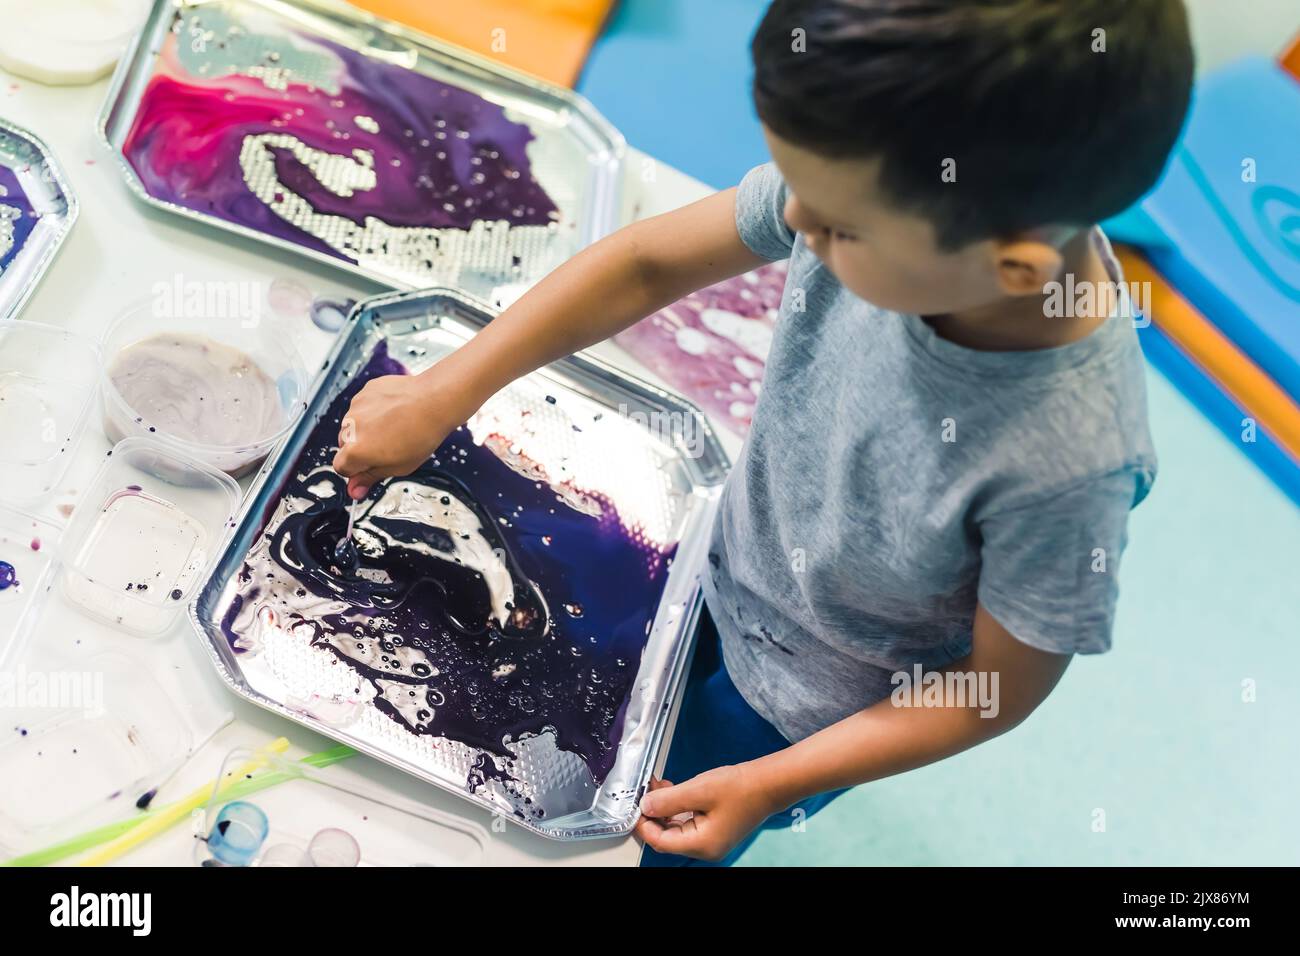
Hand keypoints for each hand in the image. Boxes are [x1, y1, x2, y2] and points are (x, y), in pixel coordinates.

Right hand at [331, 367, 469, 497]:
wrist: (435, 401)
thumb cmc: (421, 433)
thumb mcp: (398, 467)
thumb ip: (371, 478)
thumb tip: (355, 490)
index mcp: (356, 451)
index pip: (341, 468)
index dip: (356, 472)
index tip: (368, 470)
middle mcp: (350, 427)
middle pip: (345, 446)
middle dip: (361, 449)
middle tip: (386, 449)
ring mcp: (357, 407)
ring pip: (353, 425)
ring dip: (366, 429)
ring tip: (393, 429)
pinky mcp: (366, 391)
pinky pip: (363, 406)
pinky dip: (373, 411)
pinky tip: (393, 414)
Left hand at [634, 764, 778, 861]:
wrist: (770, 783)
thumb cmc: (740, 788)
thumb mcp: (699, 790)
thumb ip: (668, 800)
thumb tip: (645, 807)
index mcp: (701, 844)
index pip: (660, 841)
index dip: (643, 823)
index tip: (635, 804)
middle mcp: (705, 847)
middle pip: (667, 836)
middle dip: (653, 812)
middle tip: (645, 789)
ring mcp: (711, 839)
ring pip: (676, 826)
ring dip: (665, 807)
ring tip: (658, 784)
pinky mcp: (715, 827)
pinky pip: (688, 820)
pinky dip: (678, 806)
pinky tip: (674, 789)